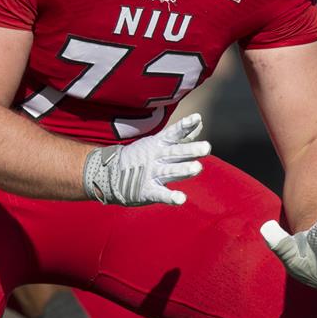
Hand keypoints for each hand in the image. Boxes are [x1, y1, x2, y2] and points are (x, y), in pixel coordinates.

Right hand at [82, 114, 210, 205]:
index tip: (197, 118)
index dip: (185, 126)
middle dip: (191, 150)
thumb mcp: (158, 142)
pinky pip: (160, 194)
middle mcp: (156, 157)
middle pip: (175, 153)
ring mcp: (151, 174)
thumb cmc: (141, 156)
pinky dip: (170, 197)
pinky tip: (181, 198)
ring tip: (197, 168)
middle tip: (206, 147)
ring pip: (169, 171)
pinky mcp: (147, 190)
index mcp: (158, 145)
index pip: (174, 133)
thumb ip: (180, 136)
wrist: (109, 174)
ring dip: (183, 170)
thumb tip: (199, 124)